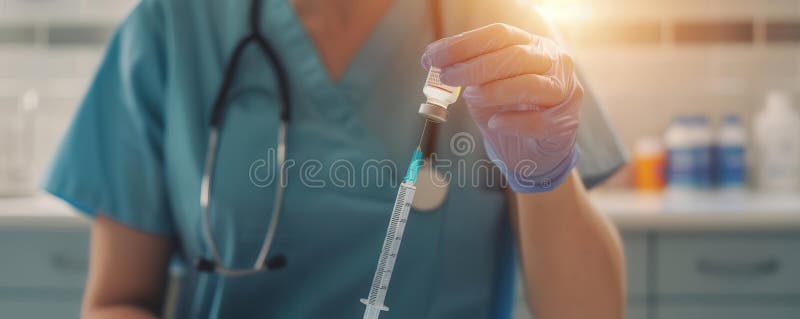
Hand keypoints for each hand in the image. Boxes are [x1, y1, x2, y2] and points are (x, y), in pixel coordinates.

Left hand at [421, 23, 581, 192]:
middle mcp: (552, 62)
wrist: (532, 153)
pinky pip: (539, 120)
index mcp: (531, 45)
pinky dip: (513, 122)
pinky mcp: (564, 124)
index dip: (464, 44)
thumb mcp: (483, 87)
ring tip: (470, 97)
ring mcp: (563, 92)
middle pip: (514, 55)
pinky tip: (495, 123)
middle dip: (474, 66)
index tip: (433, 57)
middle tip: (446, 77)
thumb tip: (431, 59)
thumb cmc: (509, 112)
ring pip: (530, 84)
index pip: (499, 35)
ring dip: (494, 90)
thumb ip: (465, 72)